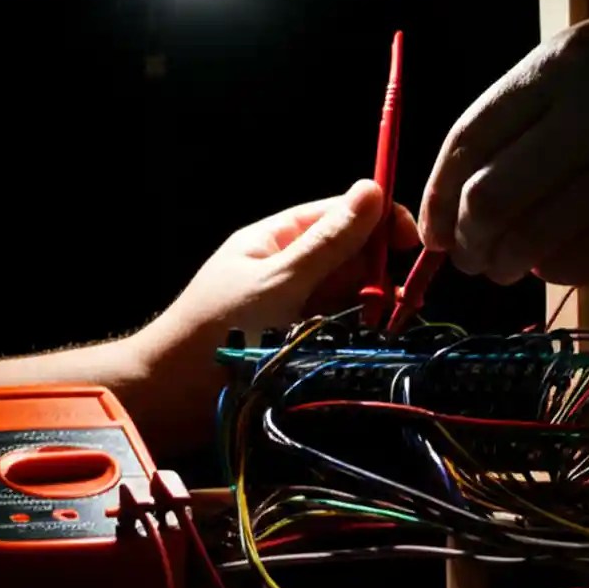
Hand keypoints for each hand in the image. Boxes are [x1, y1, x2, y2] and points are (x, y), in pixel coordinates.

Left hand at [133, 179, 413, 394]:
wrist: (174, 396)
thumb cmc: (218, 330)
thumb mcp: (279, 280)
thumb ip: (328, 242)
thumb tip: (371, 190)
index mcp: (273, 239)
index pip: (336, 213)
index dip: (377, 219)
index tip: (414, 241)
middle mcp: (285, 267)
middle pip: (347, 254)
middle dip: (379, 268)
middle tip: (405, 296)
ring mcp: (290, 306)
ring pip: (346, 292)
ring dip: (372, 302)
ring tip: (391, 321)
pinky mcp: (294, 342)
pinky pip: (336, 325)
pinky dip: (358, 329)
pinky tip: (374, 339)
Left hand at [418, 0, 588, 285]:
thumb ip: (541, 108)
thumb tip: (465, 187)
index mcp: (571, 61)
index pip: (469, 141)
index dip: (436, 196)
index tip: (430, 229)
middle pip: (490, 200)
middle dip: (466, 241)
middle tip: (468, 257)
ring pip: (534, 241)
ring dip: (507, 264)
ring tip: (506, 266)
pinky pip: (587, 263)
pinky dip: (557, 271)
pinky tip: (555, 264)